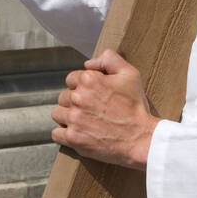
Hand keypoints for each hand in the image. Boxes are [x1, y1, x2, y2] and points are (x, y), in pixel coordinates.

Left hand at [51, 49, 159, 169]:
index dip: (82, 86)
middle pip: (63, 97)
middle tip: (91, 110)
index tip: (93, 95)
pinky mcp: (73, 138)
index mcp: (89, 80)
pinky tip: (77, 133)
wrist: (140, 138)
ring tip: (83, 121)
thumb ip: (109, 59)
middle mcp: (78, 98)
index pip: (71, 79)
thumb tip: (88, 63)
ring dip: (67, 117)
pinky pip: (56, 134)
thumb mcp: (130, 74)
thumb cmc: (135, 107)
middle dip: (74, 102)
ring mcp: (74, 119)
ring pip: (58, 114)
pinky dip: (64, 134)